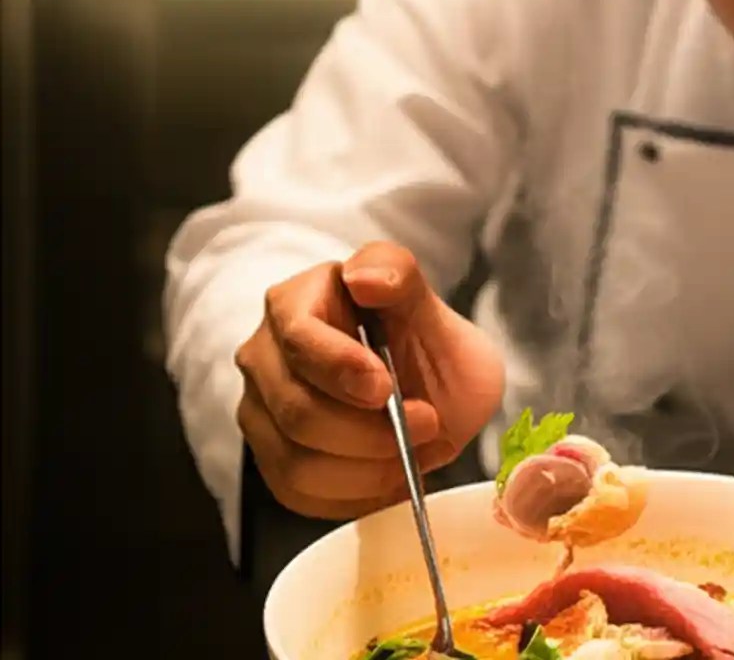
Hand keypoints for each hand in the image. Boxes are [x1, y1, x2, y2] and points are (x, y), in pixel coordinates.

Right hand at [234, 241, 505, 518]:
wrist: (432, 392)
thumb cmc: (425, 344)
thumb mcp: (428, 304)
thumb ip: (399, 278)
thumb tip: (364, 277)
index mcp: (295, 303)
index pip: (299, 338)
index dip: (341, 369)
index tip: (386, 389)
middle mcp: (264, 356)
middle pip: (296, 411)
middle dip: (370, 431)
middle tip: (428, 424)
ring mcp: (262, 410)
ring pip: (297, 463)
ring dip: (370, 469)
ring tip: (418, 451)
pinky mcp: (273, 460)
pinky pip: (301, 495)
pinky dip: (357, 495)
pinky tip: (394, 476)